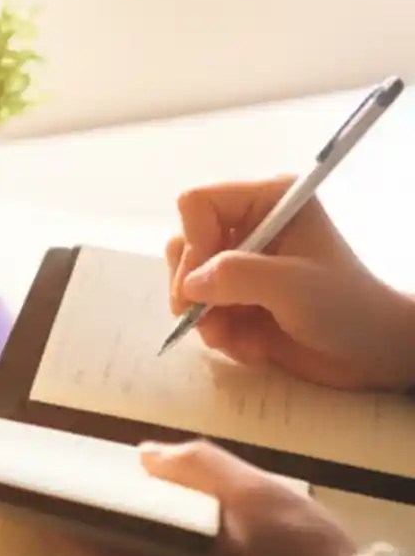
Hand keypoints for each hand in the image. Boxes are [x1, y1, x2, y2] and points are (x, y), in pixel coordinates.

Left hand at [58, 440, 356, 555]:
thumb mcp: (251, 492)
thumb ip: (191, 464)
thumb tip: (145, 456)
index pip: (61, 517)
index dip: (60, 486)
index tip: (57, 460)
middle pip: (76, 540)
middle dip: (92, 506)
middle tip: (112, 472)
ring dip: (114, 534)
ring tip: (142, 500)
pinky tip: (161, 535)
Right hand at [168, 176, 414, 390]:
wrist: (371, 353)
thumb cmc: (344, 309)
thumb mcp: (293, 286)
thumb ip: (236, 276)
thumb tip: (189, 286)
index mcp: (268, 201)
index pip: (197, 204)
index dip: (195, 244)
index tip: (206, 284)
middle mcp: (250, 225)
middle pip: (184, 244)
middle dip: (194, 289)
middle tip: (212, 319)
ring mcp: (242, 263)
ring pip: (187, 282)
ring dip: (207, 318)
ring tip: (237, 338)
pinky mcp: (238, 297)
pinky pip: (201, 311)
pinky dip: (220, 334)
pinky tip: (252, 347)